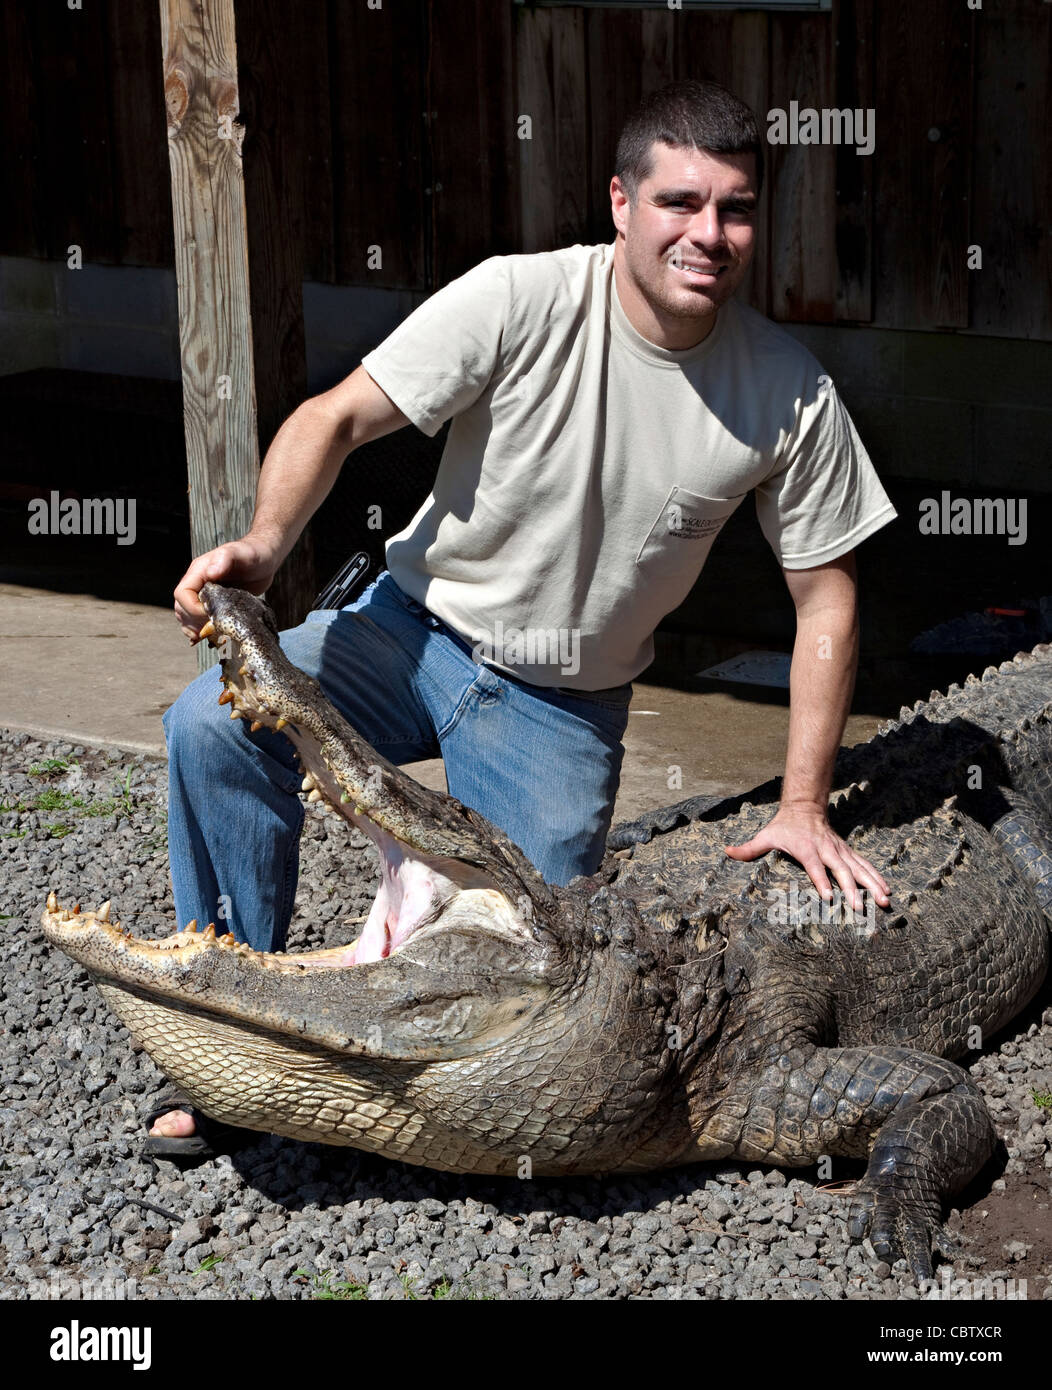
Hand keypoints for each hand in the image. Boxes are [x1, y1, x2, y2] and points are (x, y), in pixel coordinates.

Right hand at [173, 536, 278, 641]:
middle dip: (193, 621)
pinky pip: (200, 619)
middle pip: (182, 607)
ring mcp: (205, 594)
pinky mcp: (215, 604)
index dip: (192, 608)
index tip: (211, 615)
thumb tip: (211, 572)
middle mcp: (198, 583)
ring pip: (188, 615)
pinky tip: (209, 637)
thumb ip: (225, 559)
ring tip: (209, 636)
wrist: (264, 558)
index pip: (182, 593)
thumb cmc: (254, 553)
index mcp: (199, 571)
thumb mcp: (241, 553)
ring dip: (195, 628)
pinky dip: (202, 630)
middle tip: (212, 629)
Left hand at [724, 803, 889, 911]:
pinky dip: (877, 877)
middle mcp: (826, 850)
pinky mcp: (847, 852)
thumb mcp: (765, 835)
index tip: (830, 897)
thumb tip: (727, 852)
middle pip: (841, 870)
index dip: (822, 881)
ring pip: (859, 868)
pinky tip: (887, 890)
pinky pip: (864, 865)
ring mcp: (839, 851)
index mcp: (806, 848)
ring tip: (885, 900)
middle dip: (853, 889)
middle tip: (861, 907)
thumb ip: (748, 848)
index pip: (814, 867)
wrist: (804, 807)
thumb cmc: (783, 826)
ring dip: (872, 884)